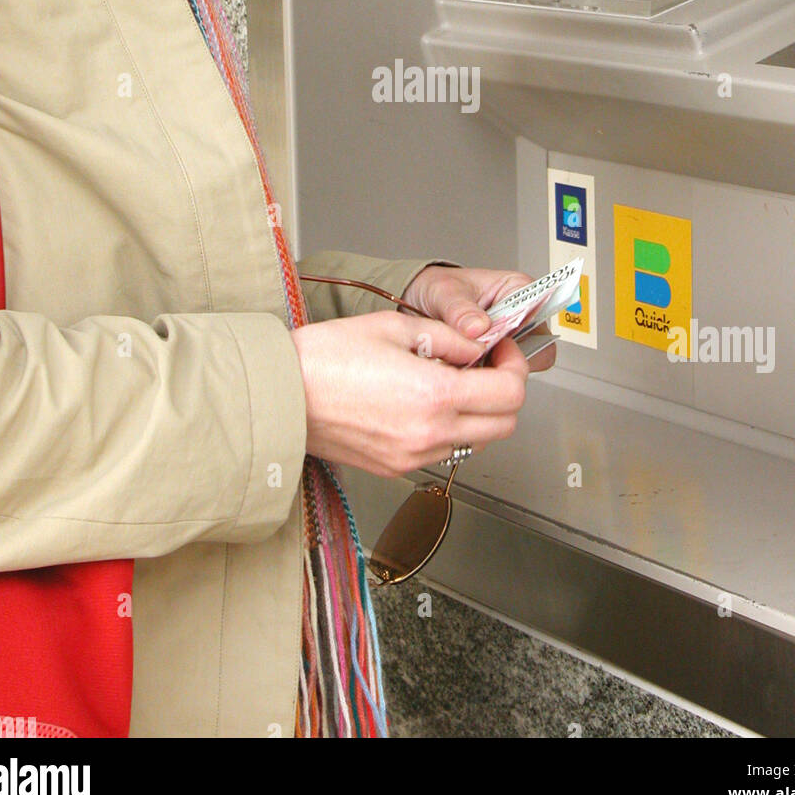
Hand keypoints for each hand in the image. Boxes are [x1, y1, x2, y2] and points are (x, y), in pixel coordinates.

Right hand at [289, 310, 530, 477]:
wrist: (279, 395)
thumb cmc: (325, 357)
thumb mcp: (394, 326)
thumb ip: (448, 337)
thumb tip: (478, 344)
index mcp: (435, 394)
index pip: (510, 393)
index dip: (515, 366)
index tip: (502, 351)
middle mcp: (430, 434)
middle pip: (504, 425)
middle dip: (504, 392)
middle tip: (485, 366)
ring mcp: (413, 457)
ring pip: (476, 441)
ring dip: (477, 412)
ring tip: (448, 381)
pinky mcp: (395, 468)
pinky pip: (442, 451)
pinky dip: (447, 428)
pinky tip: (421, 402)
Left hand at [402, 264, 557, 372]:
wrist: (418, 303)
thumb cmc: (438, 288)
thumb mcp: (444, 292)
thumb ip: (460, 309)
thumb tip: (478, 328)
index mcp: (517, 289)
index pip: (540, 313)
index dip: (522, 329)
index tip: (497, 338)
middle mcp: (521, 317)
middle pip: (536, 347)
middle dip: (507, 356)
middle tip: (477, 354)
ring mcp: (511, 341)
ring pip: (518, 366)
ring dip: (493, 369)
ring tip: (465, 360)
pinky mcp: (498, 361)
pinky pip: (500, 377)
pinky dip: (482, 377)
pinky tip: (462, 368)